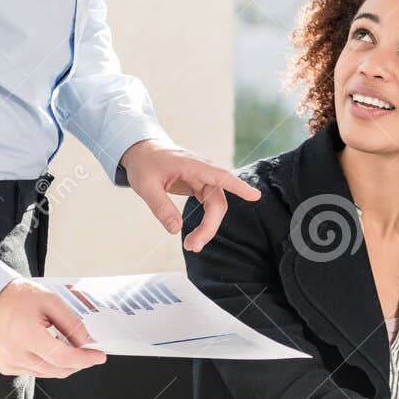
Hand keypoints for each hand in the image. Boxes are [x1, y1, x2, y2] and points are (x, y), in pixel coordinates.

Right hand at [0, 277, 106, 377]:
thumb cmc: (17, 297)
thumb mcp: (50, 301)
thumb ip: (71, 323)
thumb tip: (87, 342)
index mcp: (26, 335)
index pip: (63, 358)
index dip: (85, 359)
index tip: (99, 357)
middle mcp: (15, 354)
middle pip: (57, 370)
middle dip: (78, 363)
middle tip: (88, 352)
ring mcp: (8, 363)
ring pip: (47, 373)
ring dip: (63, 364)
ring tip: (68, 347)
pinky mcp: (5, 367)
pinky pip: (34, 371)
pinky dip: (47, 364)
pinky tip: (49, 349)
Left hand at [120, 139, 261, 251]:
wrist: (142, 152)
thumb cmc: (144, 164)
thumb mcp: (145, 186)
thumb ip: (161, 207)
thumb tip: (176, 230)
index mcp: (192, 165)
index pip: (221, 176)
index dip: (239, 187)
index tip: (255, 196)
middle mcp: (203, 172)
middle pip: (218, 202)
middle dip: (210, 226)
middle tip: (192, 247)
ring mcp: (203, 180)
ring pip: (215, 207)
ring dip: (208, 228)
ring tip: (191, 245)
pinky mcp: (199, 187)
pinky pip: (209, 206)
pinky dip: (205, 222)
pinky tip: (196, 235)